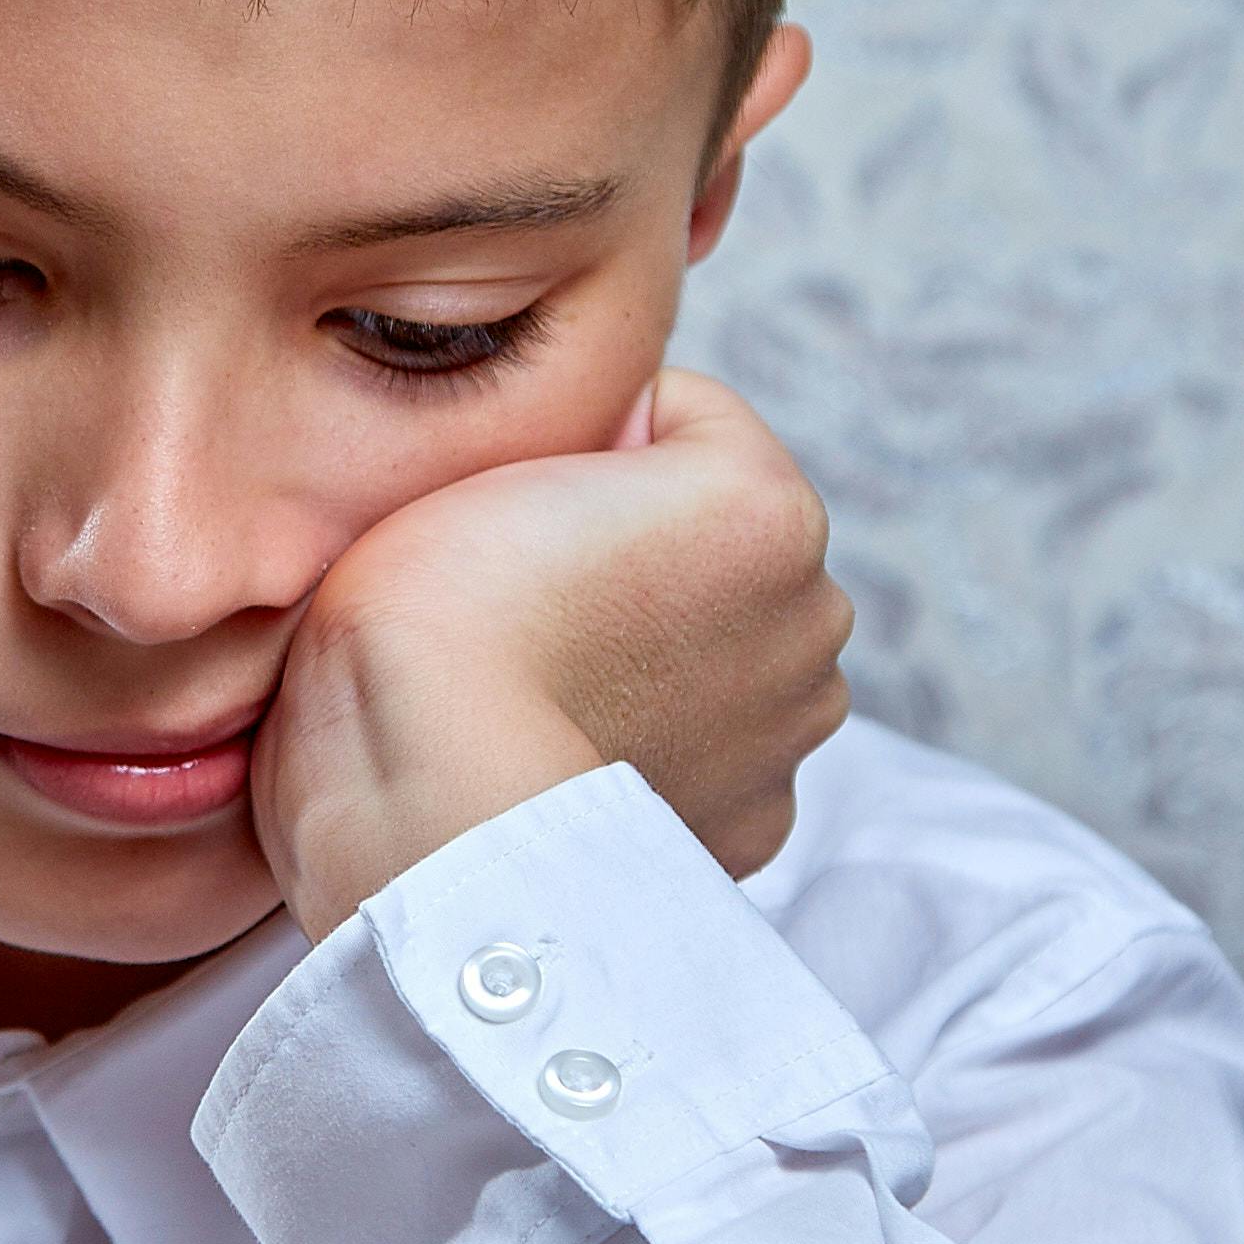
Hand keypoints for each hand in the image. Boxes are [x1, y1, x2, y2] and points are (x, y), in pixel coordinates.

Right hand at [251, 365, 853, 935]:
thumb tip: (615, 460)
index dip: (582, 448)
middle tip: (536, 601)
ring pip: (727, 648)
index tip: (523, 510)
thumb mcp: (510, 436)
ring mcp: (791, 732)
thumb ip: (596, 424)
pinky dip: (663, 747)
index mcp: (768, 503)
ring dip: (664, 655)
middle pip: (716, 544)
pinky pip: (715, 751)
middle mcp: (816, 616)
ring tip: (554, 682)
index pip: (674, 419)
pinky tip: (580, 748)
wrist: (426, 789)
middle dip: (647, 557)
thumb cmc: (443, 608)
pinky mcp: (754, 824)